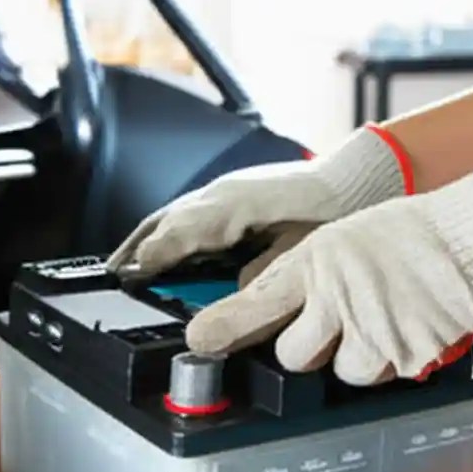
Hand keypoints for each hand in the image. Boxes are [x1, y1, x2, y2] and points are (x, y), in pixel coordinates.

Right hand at [105, 125, 411, 276]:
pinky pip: (190, 215)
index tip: (129, 276)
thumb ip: (264, 270)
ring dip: (149, 240)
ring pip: (174, 217)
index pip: (179, 232)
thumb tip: (236, 292)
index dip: (153, 256)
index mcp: (233, 203)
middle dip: (137, 249)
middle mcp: (221, 195)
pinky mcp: (234, 197)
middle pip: (166, 222)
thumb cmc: (335, 211)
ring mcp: (226, 193)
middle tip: (111, 277)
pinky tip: (168, 251)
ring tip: (126, 265)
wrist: (360, 179)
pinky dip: (171, 234)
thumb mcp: (301, 247)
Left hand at [184, 154, 472, 383]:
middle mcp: (340, 298)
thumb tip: (258, 313)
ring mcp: (375, 330)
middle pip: (293, 357)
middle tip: (328, 327)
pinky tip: (401, 330)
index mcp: (317, 265)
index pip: (257, 302)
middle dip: (305, 350)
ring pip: (342, 374)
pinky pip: (383, 377)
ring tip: (375, 322)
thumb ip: (299, 280)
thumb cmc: (400, 237)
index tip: (200, 343)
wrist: (467, 235)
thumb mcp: (336, 242)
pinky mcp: (409, 355)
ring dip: (352, 358)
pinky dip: (389, 362)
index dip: (223, 328)